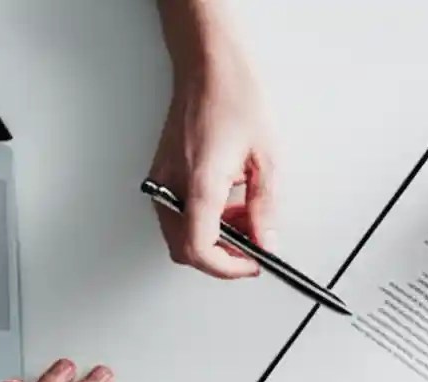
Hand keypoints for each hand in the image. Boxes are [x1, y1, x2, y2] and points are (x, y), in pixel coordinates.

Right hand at [150, 1, 278, 278]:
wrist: (208, 67)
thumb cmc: (234, 99)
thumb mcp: (266, 158)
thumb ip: (265, 207)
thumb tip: (266, 240)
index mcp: (200, 184)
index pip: (199, 250)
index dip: (227, 268)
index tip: (251, 265)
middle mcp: (172, 185)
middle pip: (184, 250)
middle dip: (221, 256)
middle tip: (252, 248)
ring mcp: (162, 180)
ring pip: (179, 234)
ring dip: (212, 237)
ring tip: (244, 216)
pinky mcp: (161, 174)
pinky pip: (176, 214)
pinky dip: (202, 220)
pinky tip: (227, 203)